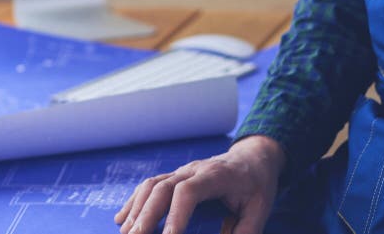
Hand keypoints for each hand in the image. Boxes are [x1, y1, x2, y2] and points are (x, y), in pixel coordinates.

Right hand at [114, 135, 284, 233]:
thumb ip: (246, 231)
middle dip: (146, 215)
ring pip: (152, 184)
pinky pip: (150, 185)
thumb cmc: (257, 184)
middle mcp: (195, 170)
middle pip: (163, 187)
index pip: (189, 191)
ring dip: (136, 209)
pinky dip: (134, 202)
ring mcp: (183, 171)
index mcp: (217, 176)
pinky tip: (122, 220)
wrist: (253, 157)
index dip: (176, 215)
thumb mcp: (260, 208)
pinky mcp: (176, 175)